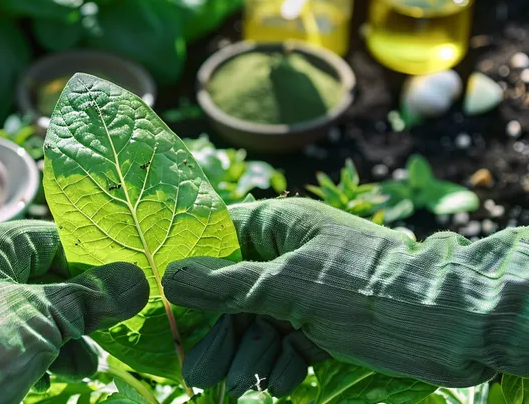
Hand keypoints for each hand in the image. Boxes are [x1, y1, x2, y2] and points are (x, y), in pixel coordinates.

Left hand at [0, 220, 148, 403]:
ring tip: (92, 360)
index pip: (53, 238)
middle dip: (85, 305)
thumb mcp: (41, 318)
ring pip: (38, 311)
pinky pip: (24, 337)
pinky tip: (71, 369)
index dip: (94, 259)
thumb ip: (90, 299)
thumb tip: (138, 281)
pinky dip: (50, 351)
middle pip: (48, 277)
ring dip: (71, 333)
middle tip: (119, 321)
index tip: (129, 278)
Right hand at [162, 198, 528, 395]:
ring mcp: (308, 290)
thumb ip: (228, 286)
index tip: (165, 302)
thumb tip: (170, 278)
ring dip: (248, 355)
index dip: (191, 269)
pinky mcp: (325, 323)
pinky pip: (288, 342)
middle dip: (220, 333)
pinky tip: (273, 384)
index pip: (220, 239)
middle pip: (236, 292)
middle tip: (197, 372)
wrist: (447, 323)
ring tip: (236, 387)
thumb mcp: (288, 287)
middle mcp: (290, 254)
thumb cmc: (363, 289)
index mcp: (281, 225)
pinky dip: (280, 364)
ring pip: (260, 323)